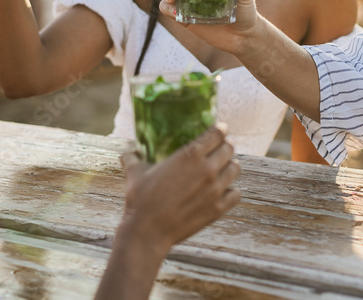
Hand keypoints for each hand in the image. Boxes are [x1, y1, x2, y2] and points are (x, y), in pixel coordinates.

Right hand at [119, 126, 239, 252]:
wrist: (147, 232)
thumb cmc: (140, 200)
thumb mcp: (134, 173)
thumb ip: (132, 157)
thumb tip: (127, 151)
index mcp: (190, 155)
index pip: (216, 134)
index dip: (220, 130)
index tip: (221, 129)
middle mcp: (207, 169)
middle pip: (228, 149)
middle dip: (225, 147)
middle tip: (221, 150)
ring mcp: (215, 189)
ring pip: (235, 169)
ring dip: (230, 166)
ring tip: (225, 168)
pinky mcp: (218, 208)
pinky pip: (236, 194)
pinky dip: (231, 191)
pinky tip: (225, 191)